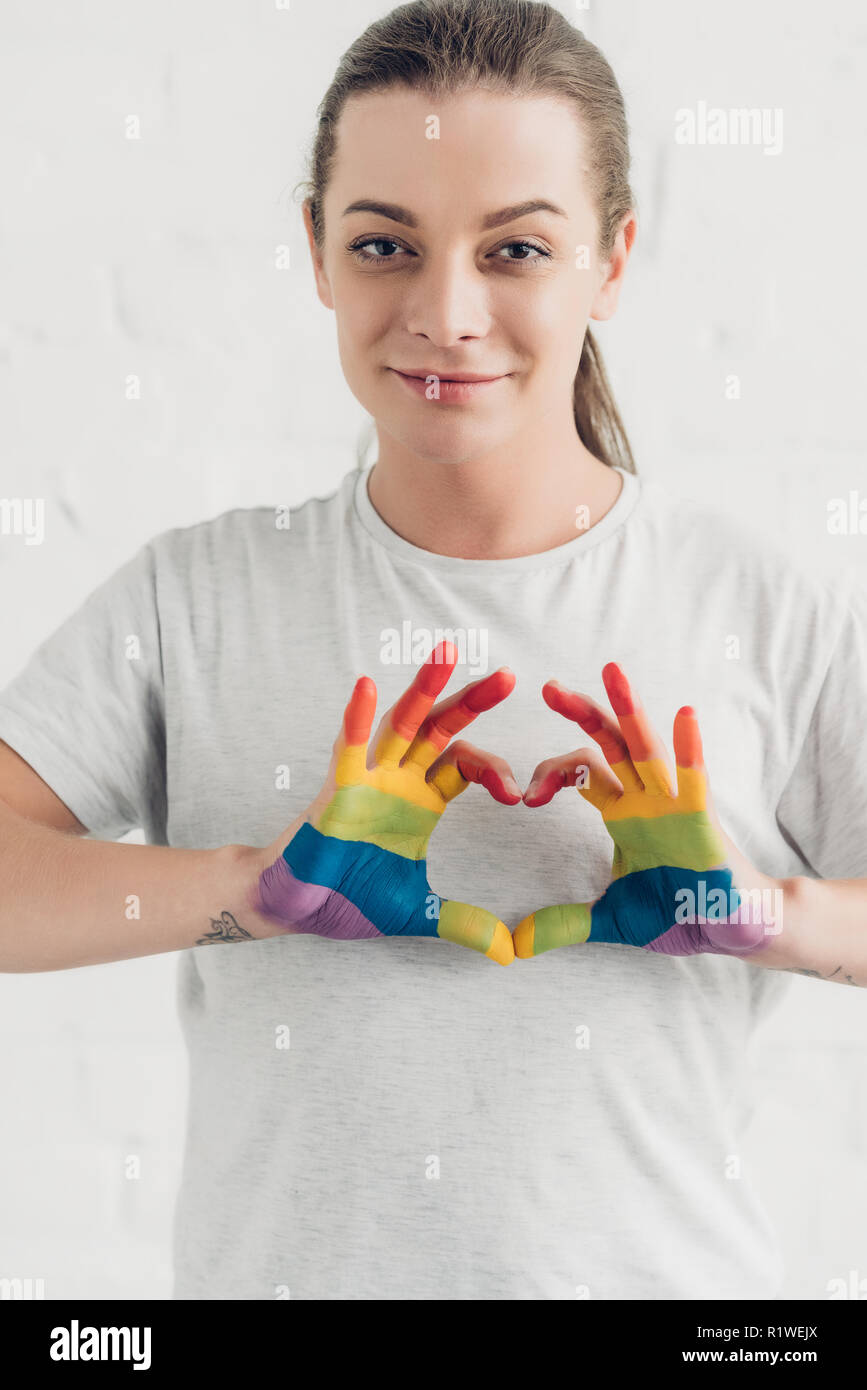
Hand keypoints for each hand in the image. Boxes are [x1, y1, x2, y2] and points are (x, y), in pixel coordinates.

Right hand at [251, 641, 520, 963]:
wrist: (294, 907)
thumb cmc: (347, 897)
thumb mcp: (416, 911)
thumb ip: (463, 925)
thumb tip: (510, 953)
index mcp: (421, 800)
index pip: (465, 765)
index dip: (494, 772)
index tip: (519, 795)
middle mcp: (398, 780)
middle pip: (441, 730)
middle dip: (472, 702)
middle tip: (508, 676)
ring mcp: (367, 778)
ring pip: (401, 724)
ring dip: (423, 689)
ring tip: (444, 651)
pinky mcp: (336, 788)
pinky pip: (348, 747)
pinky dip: (357, 718)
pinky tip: (366, 686)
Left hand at [513, 663, 780, 958]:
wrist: (730, 928)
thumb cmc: (678, 913)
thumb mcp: (610, 920)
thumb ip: (565, 925)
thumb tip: (516, 944)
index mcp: (621, 812)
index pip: (580, 772)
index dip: (549, 774)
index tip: (524, 798)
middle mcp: (644, 798)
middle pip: (607, 743)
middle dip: (579, 712)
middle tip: (545, 686)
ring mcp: (673, 803)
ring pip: (646, 747)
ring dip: (627, 709)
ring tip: (610, 671)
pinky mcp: (701, 818)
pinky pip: (695, 778)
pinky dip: (690, 748)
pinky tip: (685, 715)